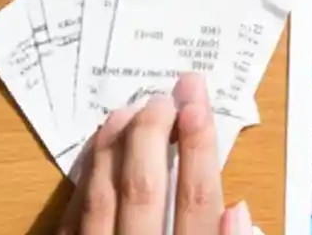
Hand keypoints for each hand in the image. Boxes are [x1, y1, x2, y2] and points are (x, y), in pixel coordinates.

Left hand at [58, 73, 253, 234]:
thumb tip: (238, 209)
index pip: (196, 199)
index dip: (198, 149)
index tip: (196, 105)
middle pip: (144, 190)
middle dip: (152, 136)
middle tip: (161, 97)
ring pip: (101, 198)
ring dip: (114, 148)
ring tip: (127, 110)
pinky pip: (72, 215)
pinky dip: (87, 178)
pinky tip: (98, 149)